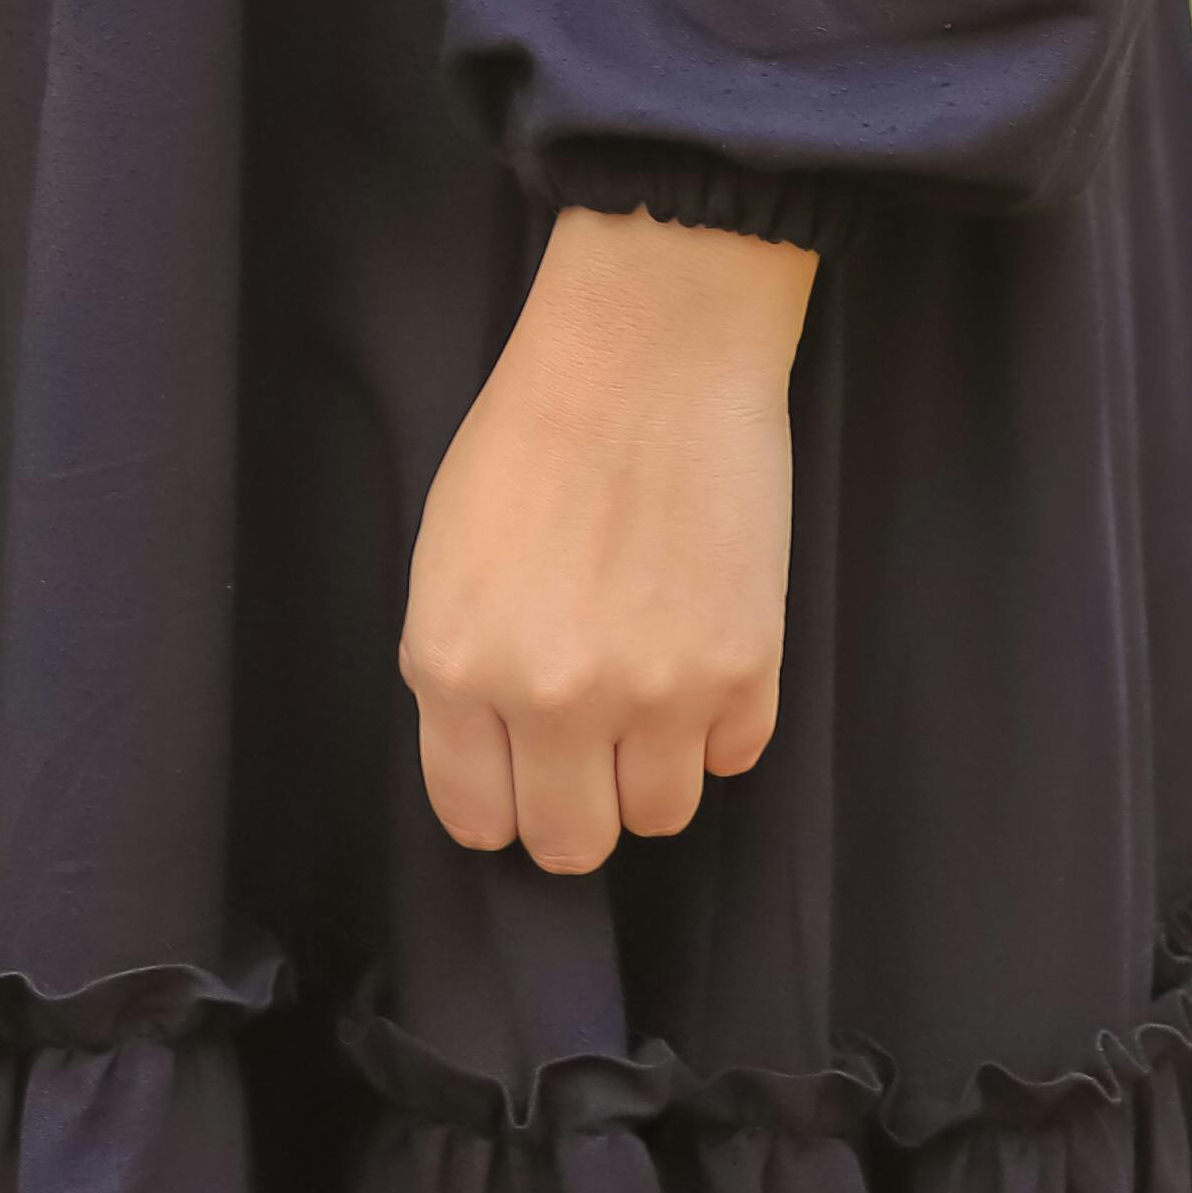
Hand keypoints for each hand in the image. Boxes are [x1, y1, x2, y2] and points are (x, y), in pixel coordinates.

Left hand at [400, 207, 814, 872]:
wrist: (651, 347)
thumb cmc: (538, 425)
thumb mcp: (448, 550)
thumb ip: (462, 664)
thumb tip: (495, 748)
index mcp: (455, 665)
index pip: (476, 819)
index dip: (502, 797)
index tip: (522, 769)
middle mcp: (549, 698)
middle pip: (571, 845)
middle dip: (578, 803)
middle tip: (591, 742)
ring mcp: (654, 693)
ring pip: (660, 818)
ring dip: (655, 767)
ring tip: (652, 684)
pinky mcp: (743, 672)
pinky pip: (734, 758)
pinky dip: (721, 721)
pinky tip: (702, 643)